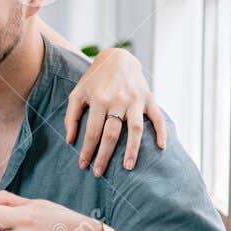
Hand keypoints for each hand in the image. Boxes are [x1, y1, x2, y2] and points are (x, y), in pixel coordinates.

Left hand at [64, 48, 166, 175]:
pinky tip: (161, 147)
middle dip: (104, 156)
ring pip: (135, 129)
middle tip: (99, 172)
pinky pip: (157, 117)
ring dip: (132, 149)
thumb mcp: (78, 93)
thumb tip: (69, 140)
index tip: (83, 165)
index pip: (92, 132)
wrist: (117, 57)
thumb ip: (72, 116)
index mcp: (99, 99)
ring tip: (128, 167)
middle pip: (111, 134)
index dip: (87, 150)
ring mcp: (135, 100)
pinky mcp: (148, 98)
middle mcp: (118, 100)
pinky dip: (161, 132)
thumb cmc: (94, 79)